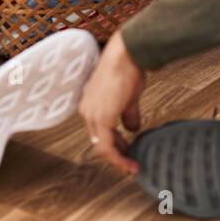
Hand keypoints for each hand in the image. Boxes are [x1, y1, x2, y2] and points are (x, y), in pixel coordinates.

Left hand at [79, 32, 145, 175]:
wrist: (126, 55)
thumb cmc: (127, 68)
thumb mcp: (129, 96)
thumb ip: (128, 114)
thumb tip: (132, 129)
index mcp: (90, 103)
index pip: (99, 130)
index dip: (115, 143)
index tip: (128, 150)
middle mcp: (87, 110)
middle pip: (99, 140)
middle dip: (117, 152)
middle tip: (131, 161)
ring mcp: (93, 115)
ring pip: (102, 147)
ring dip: (118, 158)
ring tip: (132, 165)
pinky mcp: (102, 119)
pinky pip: (107, 147)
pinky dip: (119, 158)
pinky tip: (130, 163)